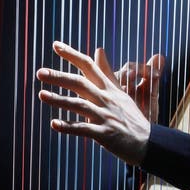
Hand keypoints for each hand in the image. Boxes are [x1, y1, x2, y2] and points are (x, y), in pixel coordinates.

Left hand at [36, 41, 159, 165]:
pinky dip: (68, 127)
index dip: (72, 55)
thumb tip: (99, 50)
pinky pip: (84, 129)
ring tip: (42, 95)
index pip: (90, 66)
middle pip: (80, 84)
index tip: (55, 45)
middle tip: (40, 73)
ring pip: (80, 105)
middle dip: (59, 77)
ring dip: (59, 100)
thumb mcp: (122, 93)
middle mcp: (107, 100)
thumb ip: (107, 73)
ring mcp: (106, 117)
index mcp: (109, 89)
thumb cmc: (133, 120)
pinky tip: (54, 124)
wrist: (150, 143)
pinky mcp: (106, 135)